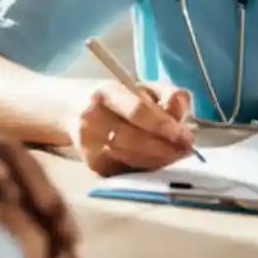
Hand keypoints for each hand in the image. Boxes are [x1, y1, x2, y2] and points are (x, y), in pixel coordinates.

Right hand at [70, 80, 194, 176]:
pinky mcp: (92, 165)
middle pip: (134, 139)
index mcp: (105, 92)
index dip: (161, 124)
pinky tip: (158, 160)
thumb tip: (180, 112)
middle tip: (187, 148)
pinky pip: (127, 170)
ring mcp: (89, 145)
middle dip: (165, 146)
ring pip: (132, 158)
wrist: (70, 109)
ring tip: (178, 154)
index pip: (136, 110)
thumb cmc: (115, 97)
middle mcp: (92, 119)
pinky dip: (147, 166)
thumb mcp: (139, 87)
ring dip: (159, 159)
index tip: (183, 133)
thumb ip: (166, 94)